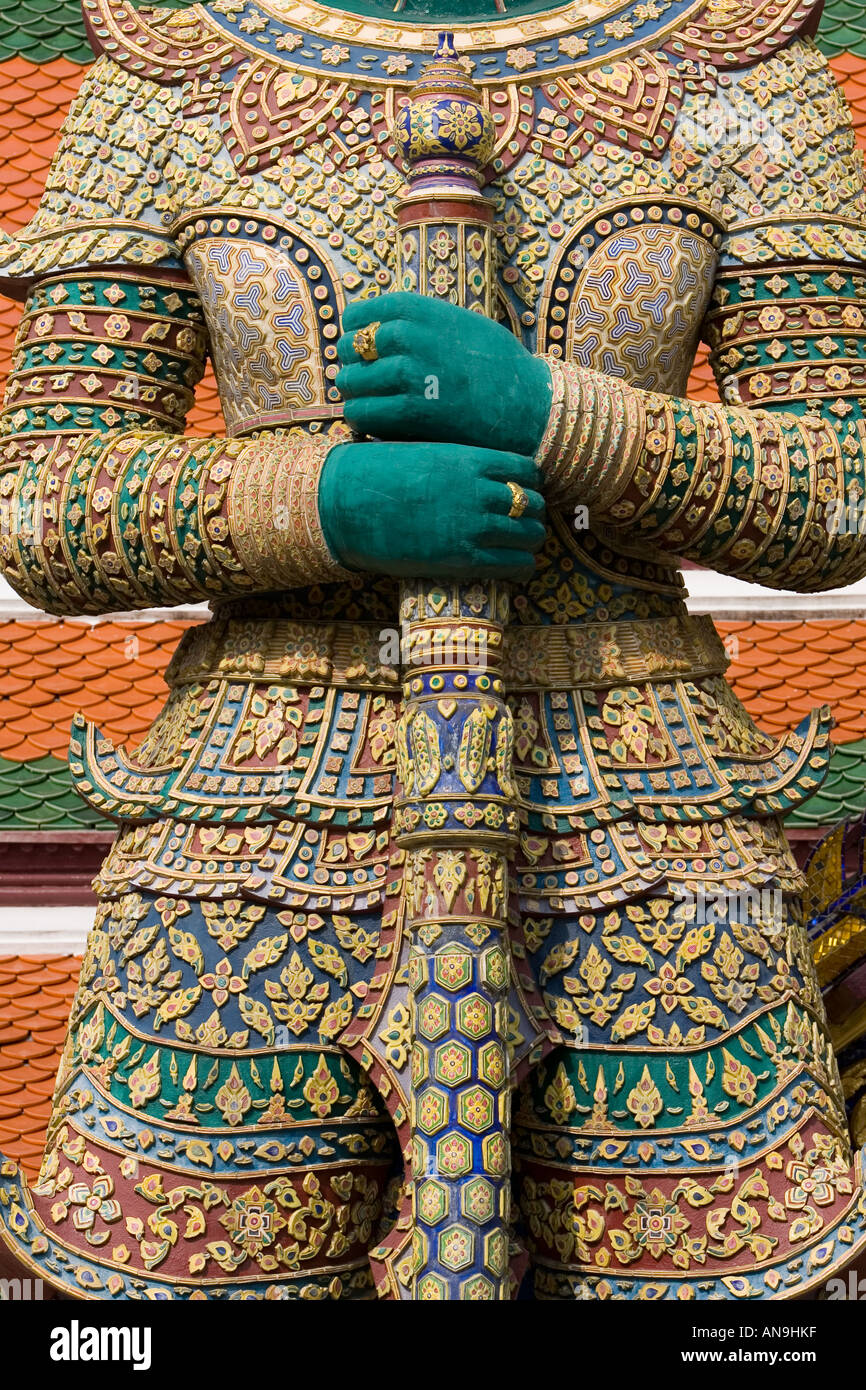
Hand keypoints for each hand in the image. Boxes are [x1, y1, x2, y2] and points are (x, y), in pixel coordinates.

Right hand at [319, 439, 544, 579]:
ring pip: (529, 535)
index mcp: (470, 459)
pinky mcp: (463, 559)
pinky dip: (522, 567)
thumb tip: (474, 475)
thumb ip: (457, 464)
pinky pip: (514, 565)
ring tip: (520, 547)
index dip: (528, 483)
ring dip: (529, 541)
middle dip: (532, 514)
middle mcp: (479, 490)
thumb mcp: (424, 453)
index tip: (522, 491)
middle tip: (523, 522)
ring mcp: (473, 526)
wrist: (344, 502)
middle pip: (532, 503)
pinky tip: (516, 568)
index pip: (526, 469)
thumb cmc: (375, 475)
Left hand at [336, 293, 551, 457]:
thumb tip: (379, 329)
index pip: (358, 317)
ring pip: (349, 382)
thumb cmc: (495, 366)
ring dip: (355, 395)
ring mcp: (407, 374)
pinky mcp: (410, 411)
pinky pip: (360, 413)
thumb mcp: (457, 323)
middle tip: (366, 383)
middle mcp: (408, 336)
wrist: (527, 404)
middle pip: (348, 349)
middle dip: (352, 366)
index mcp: (418, 310)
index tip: (363, 351)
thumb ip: (419, 323)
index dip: (354, 336)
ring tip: (372, 404)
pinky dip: (362, 419)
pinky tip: (377, 423)